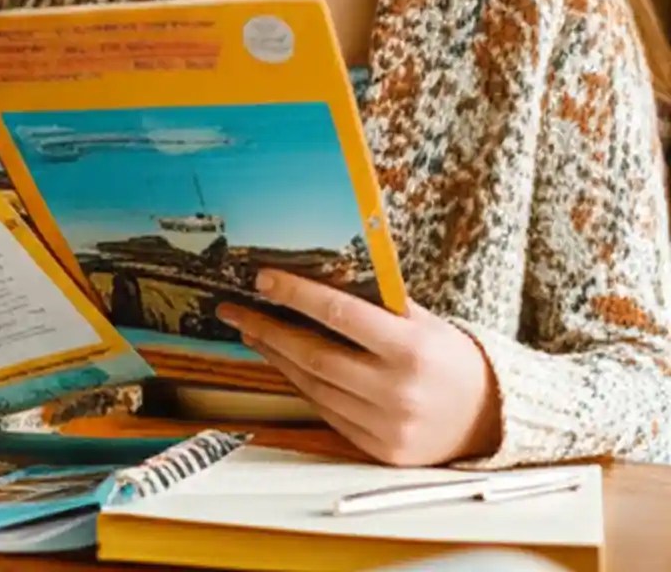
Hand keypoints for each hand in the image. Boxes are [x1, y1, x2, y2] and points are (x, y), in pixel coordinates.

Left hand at [217, 270, 502, 466]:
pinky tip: (283, 362)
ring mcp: (385, 425)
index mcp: (412, 349)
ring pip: (312, 385)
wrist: (491, 419)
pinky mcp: (377, 449)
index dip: (296, 295)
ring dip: (275, 356)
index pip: (341, 314)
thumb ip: (377, 304)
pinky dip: (300, 384)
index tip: (262, 280)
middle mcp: (397, 391)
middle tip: (235, 309)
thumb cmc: (451, 359)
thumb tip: (317, 277)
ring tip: (252, 331)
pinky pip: (325, 411)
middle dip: (268, 328)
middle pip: (315, 355)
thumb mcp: (424, 322)